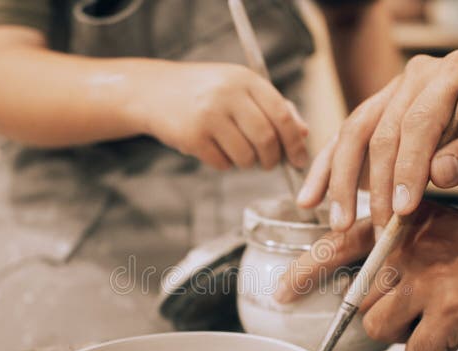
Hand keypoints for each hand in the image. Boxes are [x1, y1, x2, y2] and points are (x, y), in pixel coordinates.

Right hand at [138, 61, 308, 170]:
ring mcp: (209, 115)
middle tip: (269, 164)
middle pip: (267, 139)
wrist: (154, 91)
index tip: (299, 159)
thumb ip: (273, 107)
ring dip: (247, 163)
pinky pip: (222, 163)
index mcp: (245, 79)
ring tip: (238, 153)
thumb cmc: (204, 91)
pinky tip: (215, 150)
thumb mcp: (239, 88)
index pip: (282, 115)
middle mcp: (228, 94)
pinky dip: (224, 164)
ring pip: (246, 156)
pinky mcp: (193, 136)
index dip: (295, 142)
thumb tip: (303, 132)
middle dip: (272, 159)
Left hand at [275, 202, 457, 350]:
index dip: (306, 269)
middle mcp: (412, 246)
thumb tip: (361, 287)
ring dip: (408, 334)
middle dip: (378, 316)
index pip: (341, 241)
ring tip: (446, 318)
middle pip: (361, 298)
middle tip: (398, 316)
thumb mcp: (446, 236)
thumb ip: (403, 251)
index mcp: (410, 222)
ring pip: (380, 327)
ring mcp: (429, 278)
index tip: (280, 292)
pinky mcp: (450, 313)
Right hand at [297, 50, 457, 233]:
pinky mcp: (377, 112)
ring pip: (352, 133)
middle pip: (378, 129)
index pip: (421, 122)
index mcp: (454, 73)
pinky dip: (328, 170)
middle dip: (374, 185)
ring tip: (334, 220)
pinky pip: (345, 139)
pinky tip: (311, 198)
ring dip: (339, 180)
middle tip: (376, 228)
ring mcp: (392, 92)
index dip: (408, 168)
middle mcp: (415, 76)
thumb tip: (438, 173)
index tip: (402, 211)